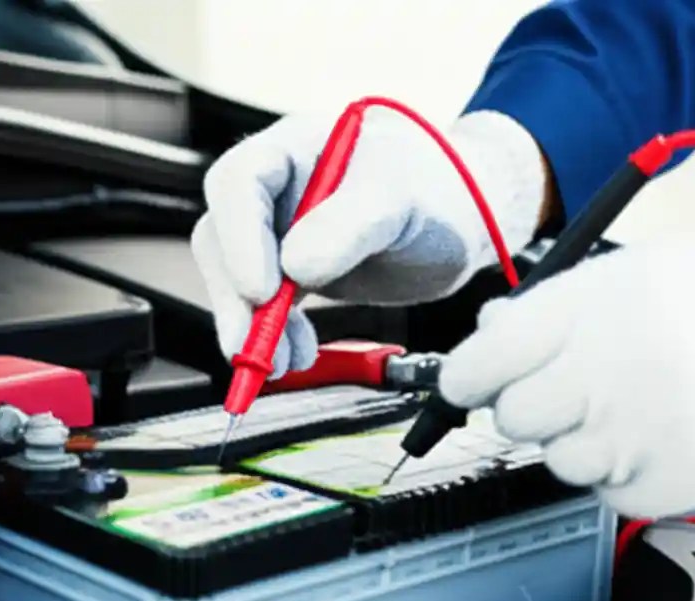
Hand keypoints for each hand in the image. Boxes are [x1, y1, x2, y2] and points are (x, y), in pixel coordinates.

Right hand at [191, 106, 547, 376]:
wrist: (469, 221)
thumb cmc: (444, 190)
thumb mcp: (404, 199)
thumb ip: (352, 224)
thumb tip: (295, 266)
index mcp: (296, 146)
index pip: (240, 181)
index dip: (240, 237)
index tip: (262, 290)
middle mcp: (278, 187)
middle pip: (225, 236)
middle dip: (237, 297)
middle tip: (253, 346)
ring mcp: (280, 230)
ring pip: (237, 278)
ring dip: (254, 326)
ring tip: (286, 361)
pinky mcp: (289, 271)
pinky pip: (264, 305)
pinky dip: (274, 336)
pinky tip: (296, 355)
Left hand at [440, 238, 694, 517]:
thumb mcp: (633, 275)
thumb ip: (553, 306)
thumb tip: (489, 333)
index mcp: (590, 309)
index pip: (478, 363)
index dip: (467, 377)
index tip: (469, 383)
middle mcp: (606, 372)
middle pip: (512, 419)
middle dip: (532, 407)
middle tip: (573, 390)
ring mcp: (639, 434)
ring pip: (561, 459)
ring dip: (586, 441)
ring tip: (644, 405)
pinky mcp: (672, 483)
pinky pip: (613, 492)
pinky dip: (632, 473)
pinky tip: (670, 435)